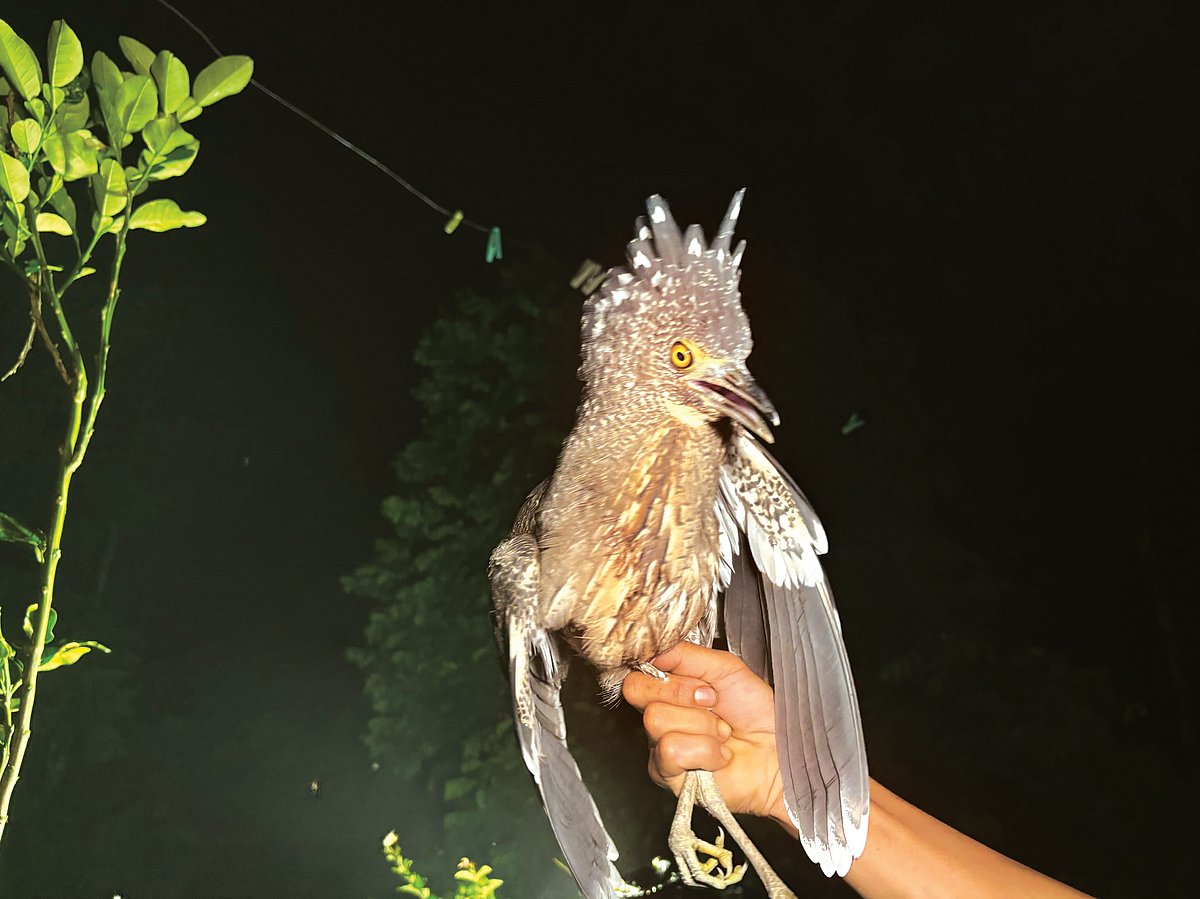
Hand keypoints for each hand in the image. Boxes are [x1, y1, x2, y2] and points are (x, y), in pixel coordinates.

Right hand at [623, 642, 790, 828]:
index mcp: (667, 688)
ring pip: (657, 719)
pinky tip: (719, 755)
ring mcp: (658, 746)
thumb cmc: (755, 713)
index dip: (669, 672)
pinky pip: (671, 750)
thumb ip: (686, 655)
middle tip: (713, 703)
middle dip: (684, 692)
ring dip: (702, 725)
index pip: (638, 670)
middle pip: (639, 691)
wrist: (778, 751)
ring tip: (721, 734)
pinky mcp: (667, 775)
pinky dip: (705, 750)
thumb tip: (654, 651)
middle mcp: (658, 715)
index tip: (702, 681)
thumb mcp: (725, 669)